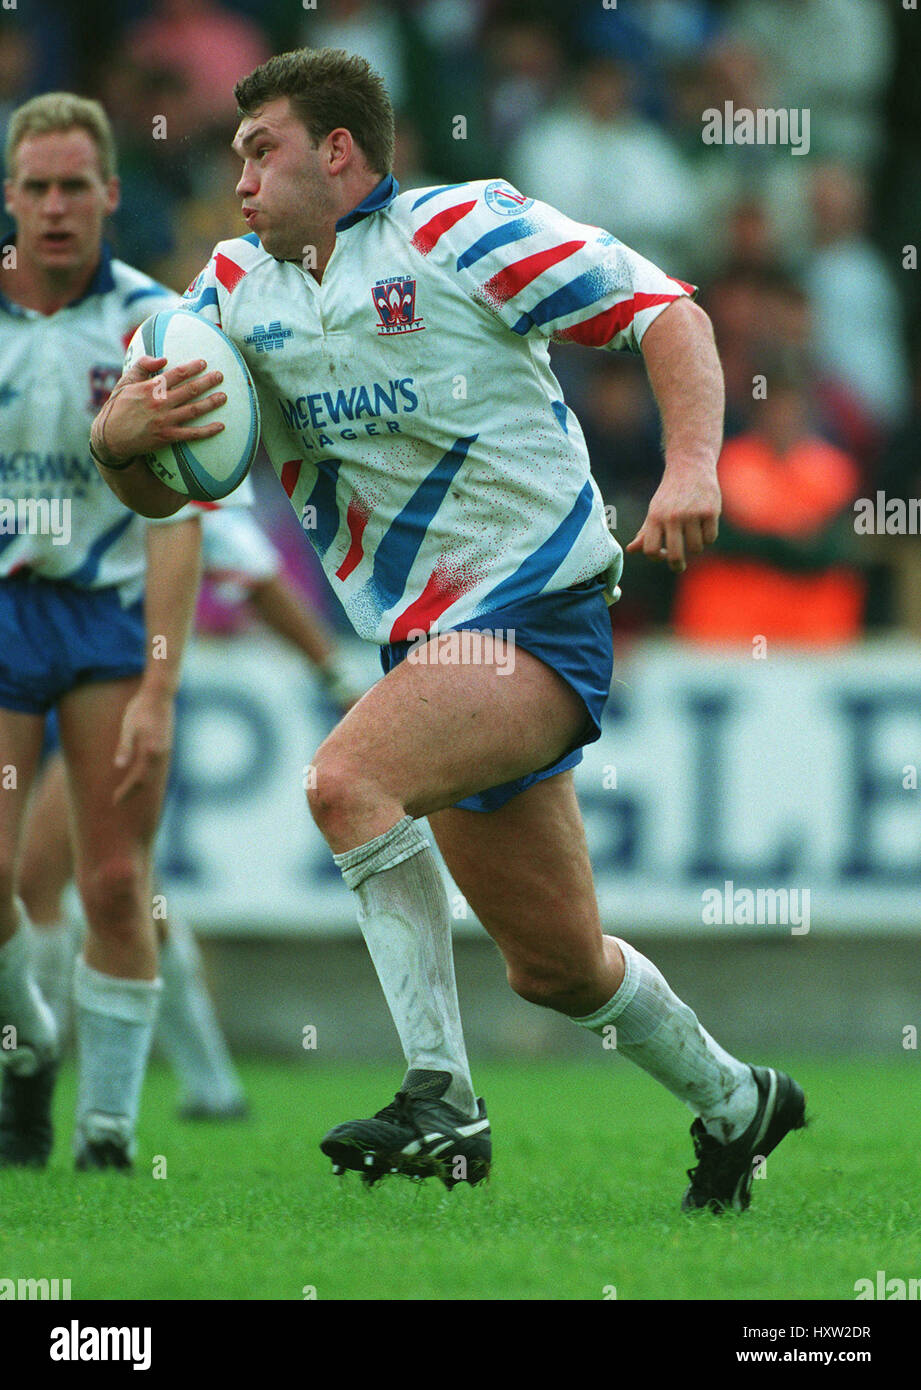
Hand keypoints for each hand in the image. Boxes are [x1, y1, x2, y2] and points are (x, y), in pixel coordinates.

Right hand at [92, 354, 225, 464]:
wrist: (110, 437)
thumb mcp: (126, 381)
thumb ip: (143, 365)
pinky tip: (221, 426)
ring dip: (211, 403)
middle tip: (220, 376)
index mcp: (150, 388)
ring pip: (194, 410)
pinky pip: (192, 434)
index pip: (176, 374)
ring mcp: (164, 421)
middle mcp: (159, 403)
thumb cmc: (119, 406)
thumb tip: (163, 358)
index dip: (192, 367)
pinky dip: (207, 431)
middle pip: (190, 390)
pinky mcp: (167, 437)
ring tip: (224, 396)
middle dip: (207, 382)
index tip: (204, 362)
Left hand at [112, 685, 173, 802]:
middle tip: (117, 800)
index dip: (126, 791)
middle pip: (146, 779)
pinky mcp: (163, 746)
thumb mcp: (128, 727)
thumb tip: (119, 767)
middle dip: (131, 791)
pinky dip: (145, 773)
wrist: (159, 695)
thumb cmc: (140, 709)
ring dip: (139, 783)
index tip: (114, 801)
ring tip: (127, 790)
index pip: (138, 778)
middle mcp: (159, 753)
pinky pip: (154, 766)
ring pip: (151, 773)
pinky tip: (139, 773)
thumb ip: (125, 747)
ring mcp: (163, 750)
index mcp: (151, 751)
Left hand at [625, 457, 720, 572]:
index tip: (663, 555)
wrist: (690, 466)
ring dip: (695, 546)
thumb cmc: (670, 494)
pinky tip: (704, 525)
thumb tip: (631, 550)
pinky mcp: (710, 511)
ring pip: (696, 548)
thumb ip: (645, 533)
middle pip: (675, 556)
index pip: (651, 550)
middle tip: (678, 566)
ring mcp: (692, 514)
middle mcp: (672, 516)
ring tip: (693, 534)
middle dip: (677, 565)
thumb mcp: (655, 510)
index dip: (657, 557)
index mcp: (655, 517)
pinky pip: (710, 538)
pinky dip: (708, 536)